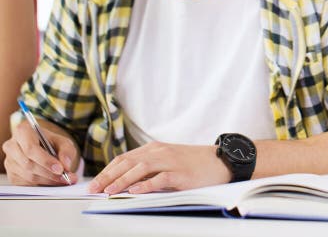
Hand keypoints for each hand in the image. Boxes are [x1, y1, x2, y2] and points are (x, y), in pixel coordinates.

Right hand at [2, 120, 79, 185]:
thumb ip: (66, 151)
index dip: (45, 160)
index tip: (60, 169)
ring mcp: (9, 161)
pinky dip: (41, 184)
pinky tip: (52, 181)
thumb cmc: (50, 142)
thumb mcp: (63, 141)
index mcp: (23, 131)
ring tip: (63, 179)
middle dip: (49, 173)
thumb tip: (65, 165)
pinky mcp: (11, 175)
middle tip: (66, 177)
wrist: (43, 147)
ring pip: (28, 176)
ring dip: (48, 180)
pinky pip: (26, 183)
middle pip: (29, 164)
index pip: (31, 149)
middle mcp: (12, 146)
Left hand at [87, 141, 231, 193]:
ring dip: (122, 180)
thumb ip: (149, 168)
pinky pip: (160, 178)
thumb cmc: (194, 164)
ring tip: (108, 191)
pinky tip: (135, 192)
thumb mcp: (168, 161)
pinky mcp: (181, 173)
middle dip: (108, 176)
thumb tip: (125, 182)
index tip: (94, 183)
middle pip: (128, 162)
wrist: (221, 161)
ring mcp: (170, 161)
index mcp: (154, 149)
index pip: (124, 158)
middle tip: (93, 189)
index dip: (107, 171)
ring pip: (140, 169)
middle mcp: (160, 152)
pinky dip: (146, 185)